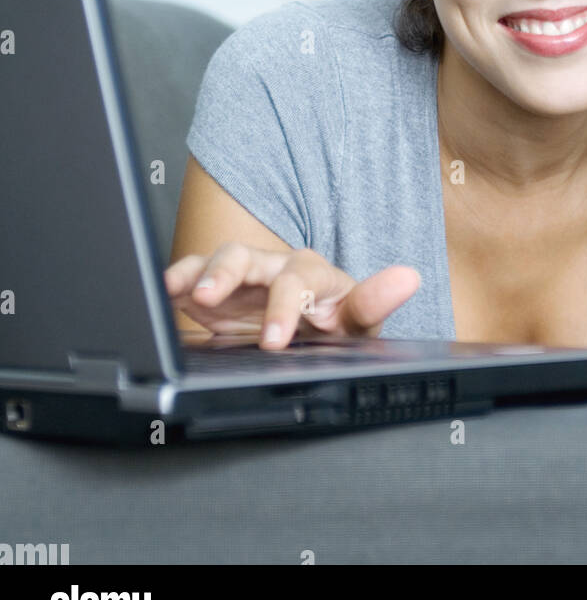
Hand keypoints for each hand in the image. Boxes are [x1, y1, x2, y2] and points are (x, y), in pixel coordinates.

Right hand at [163, 244, 421, 348]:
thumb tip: (408, 277)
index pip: (297, 281)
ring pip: (219, 261)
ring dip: (198, 273)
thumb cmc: (338, 323)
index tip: (273, 342)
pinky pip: (195, 277)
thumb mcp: (359, 321)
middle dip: (226, 275)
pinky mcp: (218, 292)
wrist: (317, 334)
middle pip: (248, 257)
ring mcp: (245, 278)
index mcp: (312, 275)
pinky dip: (179, 280)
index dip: (283, 307)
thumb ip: (376, 301)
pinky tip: (166, 290)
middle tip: (209, 299)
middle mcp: (275, 268)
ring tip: (176, 289)